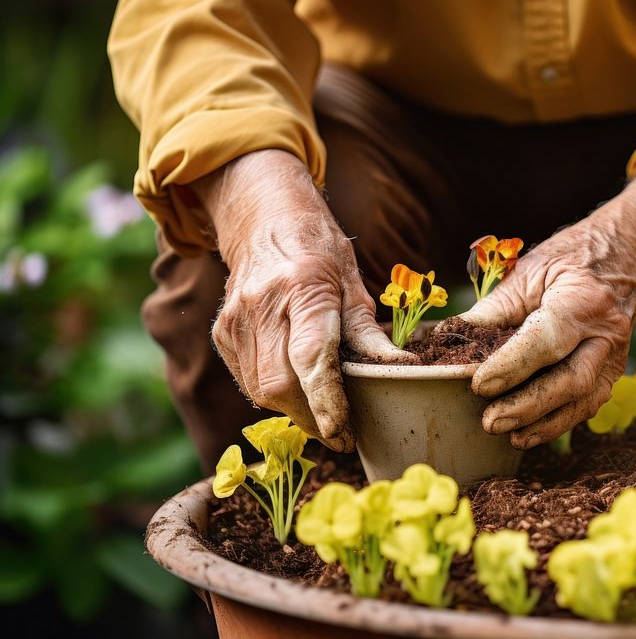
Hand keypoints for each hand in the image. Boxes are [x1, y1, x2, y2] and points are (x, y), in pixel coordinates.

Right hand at [191, 150, 410, 450]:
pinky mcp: (222, 333)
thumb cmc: (318, 250)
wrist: (263, 219)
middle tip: (340, 430)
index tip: (343, 431)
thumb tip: (399, 369)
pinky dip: (275, 393)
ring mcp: (235, 320)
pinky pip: (248, 381)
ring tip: (321, 409)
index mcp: (303, 285)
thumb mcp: (353, 281)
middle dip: (312, 416)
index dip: (327, 400)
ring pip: (261, 391)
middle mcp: (261, 304)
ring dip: (294, 409)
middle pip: (280, 385)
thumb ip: (369, 330)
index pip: (312, 356)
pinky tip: (296, 384)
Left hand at [462, 160, 635, 448]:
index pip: (546, 339)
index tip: (477, 384)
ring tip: (507, 434)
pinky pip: (587, 405)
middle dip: (528, 405)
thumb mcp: (529, 272)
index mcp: (583, 299)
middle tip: (490, 421)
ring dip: (543, 423)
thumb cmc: (569, 261)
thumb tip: (449, 340)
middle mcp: (607, 332)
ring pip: (584, 400)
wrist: (626, 258)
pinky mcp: (614, 373)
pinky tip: (527, 433)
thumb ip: (493, 310)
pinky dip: (557, 423)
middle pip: (571, 380)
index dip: (511, 365)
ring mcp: (616, 356)